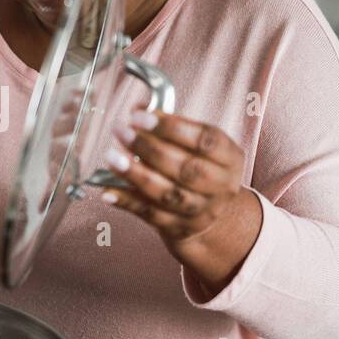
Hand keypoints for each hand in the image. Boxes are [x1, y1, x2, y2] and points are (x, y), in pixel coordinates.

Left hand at [101, 109, 249, 253]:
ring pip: (167, 194)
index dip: (172, 128)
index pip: (205, 141)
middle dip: (149, 149)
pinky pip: (150, 215)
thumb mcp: (199, 145)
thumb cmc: (200, 167)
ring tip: (111, 157)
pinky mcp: (180, 228)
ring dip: (135, 174)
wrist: (213, 215)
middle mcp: (221, 186)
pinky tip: (108, 190)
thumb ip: (171, 127)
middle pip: (186, 169)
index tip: (139, 116)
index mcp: (230, 158)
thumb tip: (138, 110)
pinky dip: (127, 202)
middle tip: (121, 131)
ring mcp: (201, 210)